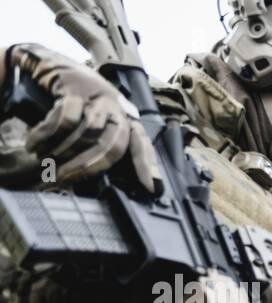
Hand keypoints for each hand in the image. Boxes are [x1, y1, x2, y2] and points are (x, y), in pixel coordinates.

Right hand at [9, 44, 159, 192]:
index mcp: (124, 116)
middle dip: (88, 166)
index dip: (147, 166)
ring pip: (88, 134)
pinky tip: (34, 143)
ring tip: (43, 159)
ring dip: (63, 151)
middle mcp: (115, 106)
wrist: (45, 61)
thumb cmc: (68, 97)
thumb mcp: (88, 119)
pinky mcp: (75, 87)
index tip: (152, 189)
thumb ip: (97, 143)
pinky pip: (66, 119)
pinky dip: (47, 135)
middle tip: (64, 178)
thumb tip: (93, 178)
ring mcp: (97, 94)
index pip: (141, 143)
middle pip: (114, 144)